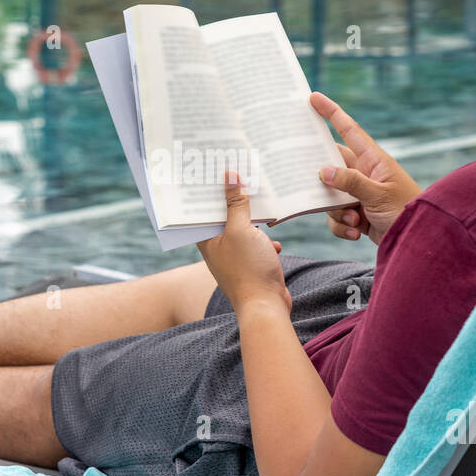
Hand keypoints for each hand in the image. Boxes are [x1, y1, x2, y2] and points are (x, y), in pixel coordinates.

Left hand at [196, 171, 291, 314]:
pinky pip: (256, 245)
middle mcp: (217, 248)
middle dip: (233, 199)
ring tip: (261, 203)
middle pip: (223, 216)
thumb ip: (235, 203)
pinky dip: (264, 241)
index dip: (207, 189)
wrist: (266, 306)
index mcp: (207, 239)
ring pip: (242, 229)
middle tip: (241, 175)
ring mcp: (234, 257)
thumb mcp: (241, 230)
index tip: (213, 169)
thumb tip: (230, 175)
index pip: (201, 208)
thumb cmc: (249, 269)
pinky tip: (274, 241)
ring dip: (252, 220)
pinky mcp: (251, 265)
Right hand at [310, 92, 421, 244]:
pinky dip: (341, 226)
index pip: (348, 130)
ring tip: (354, 219)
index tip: (313, 98)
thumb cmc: (406, 211)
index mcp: (373, 160)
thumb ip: (350, 182)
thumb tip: (322, 171)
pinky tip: (356, 233)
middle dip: (322, 178)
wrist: (419, 242)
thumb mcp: (378, 195)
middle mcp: (364, 174)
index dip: (331, 112)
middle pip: (331, 166)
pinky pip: (336, 216)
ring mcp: (359, 194)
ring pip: (330, 195)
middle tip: (311, 180)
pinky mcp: (357, 214)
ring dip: (337, 211)